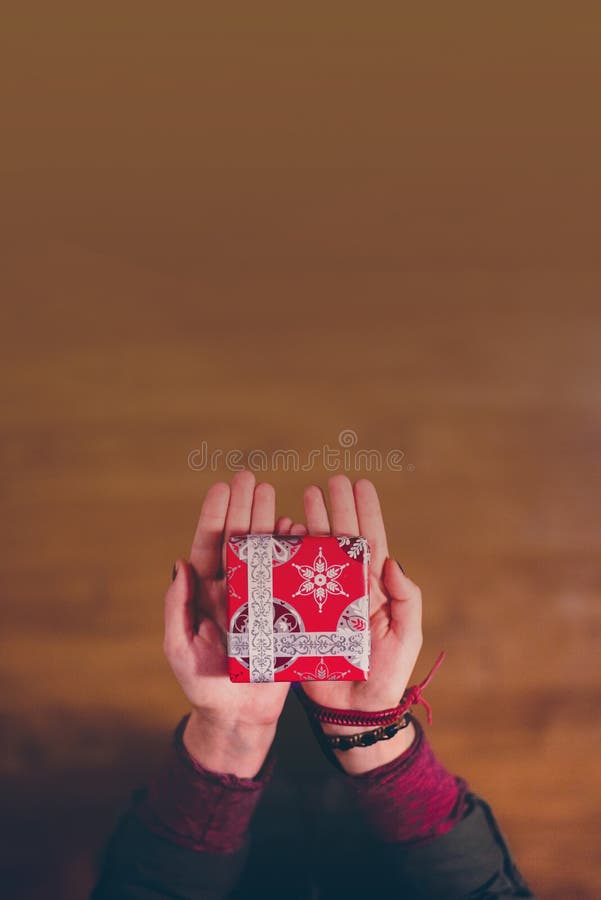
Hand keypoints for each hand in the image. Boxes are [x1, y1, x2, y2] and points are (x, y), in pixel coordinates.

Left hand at [163, 471, 289, 776]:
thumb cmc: (202, 686)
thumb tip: (178, 564)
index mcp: (207, 593)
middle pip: (239, 539)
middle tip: (252, 478)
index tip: (222, 486)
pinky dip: (295, 554)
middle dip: (245, 507)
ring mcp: (260, 598)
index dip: (215, 514)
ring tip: (276, 496)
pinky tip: (299, 532)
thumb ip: (176, 609)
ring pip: (265, 552)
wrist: (239, 717)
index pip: (209, 545)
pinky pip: (291, 578)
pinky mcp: (284, 613)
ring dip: (270, 524)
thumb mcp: (179, 649)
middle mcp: (234, 588)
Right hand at [294, 476, 423, 772]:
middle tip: (331, 480)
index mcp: (374, 589)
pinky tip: (284, 533)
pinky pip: (292, 580)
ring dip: (312, 524)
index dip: (366, 512)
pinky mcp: (302, 616)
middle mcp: (348, 587)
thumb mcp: (406, 636)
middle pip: (341, 538)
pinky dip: (288, 556)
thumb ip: (407, 599)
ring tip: (306, 496)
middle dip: (337, 507)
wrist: (355, 712)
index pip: (370, 541)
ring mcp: (323, 599)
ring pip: (316, 553)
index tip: (360, 483)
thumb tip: (395, 562)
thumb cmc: (386, 675)